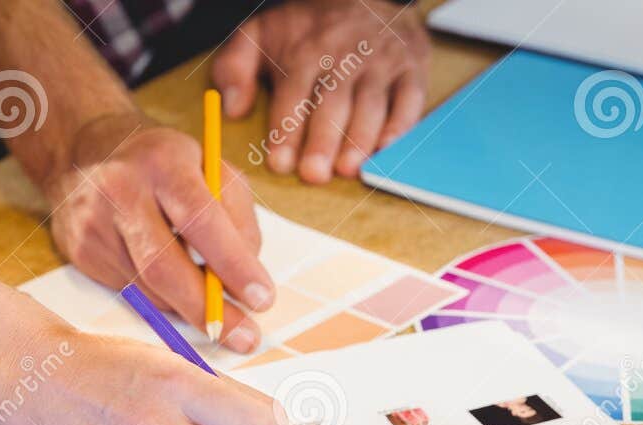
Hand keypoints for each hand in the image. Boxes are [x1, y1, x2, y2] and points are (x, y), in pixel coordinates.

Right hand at [44, 111, 273, 353]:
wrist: (87, 153)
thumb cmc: (165, 165)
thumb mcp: (211, 169)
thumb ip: (237, 217)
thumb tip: (247, 278)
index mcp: (163, 163)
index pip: (201, 220)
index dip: (233, 265)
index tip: (263, 298)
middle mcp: (121, 192)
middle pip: (164, 266)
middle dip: (209, 309)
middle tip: (246, 336)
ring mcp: (94, 224)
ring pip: (148, 289)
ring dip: (190, 311)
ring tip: (221, 320)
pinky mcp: (81, 252)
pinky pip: (131, 293)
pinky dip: (164, 303)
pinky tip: (179, 296)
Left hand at [213, 0, 429, 182]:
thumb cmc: (307, 30)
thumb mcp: (260, 34)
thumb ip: (235, 68)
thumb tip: (231, 109)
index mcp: (306, 51)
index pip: (293, 95)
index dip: (286, 131)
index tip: (280, 163)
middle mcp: (345, 56)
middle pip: (333, 103)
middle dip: (323, 140)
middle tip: (314, 174)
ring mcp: (381, 62)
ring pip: (371, 103)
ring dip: (360, 139)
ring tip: (347, 170)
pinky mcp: (411, 67)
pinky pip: (410, 98)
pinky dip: (401, 124)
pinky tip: (387, 149)